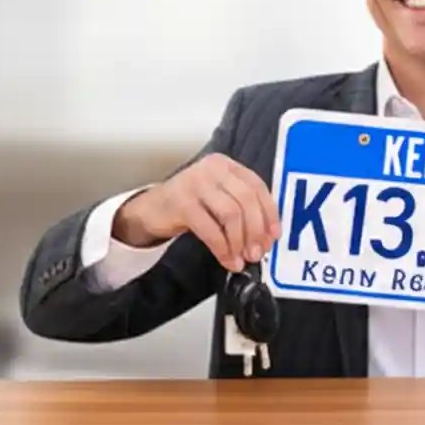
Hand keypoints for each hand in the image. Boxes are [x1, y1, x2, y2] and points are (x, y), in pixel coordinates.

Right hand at [113, 153, 280, 271]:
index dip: (269, 214)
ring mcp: (195, 183)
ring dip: (240, 241)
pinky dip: (222, 248)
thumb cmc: (191, 205)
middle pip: (246, 200)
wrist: (151, 210)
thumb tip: (267, 236)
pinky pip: (210, 229)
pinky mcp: (181, 202)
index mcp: (227, 165)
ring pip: (231, 213)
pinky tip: (226, 259)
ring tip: (241, 258)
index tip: (273, 236)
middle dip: (256, 230)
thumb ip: (243, 208)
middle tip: (257, 252)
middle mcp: (213, 169)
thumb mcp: (220, 198)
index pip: (257, 187)